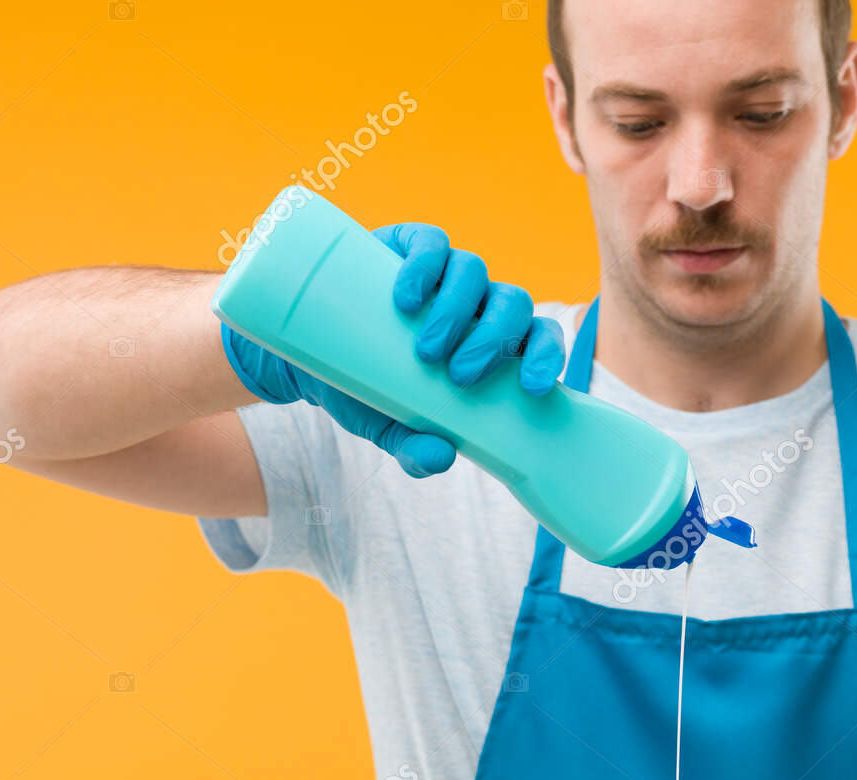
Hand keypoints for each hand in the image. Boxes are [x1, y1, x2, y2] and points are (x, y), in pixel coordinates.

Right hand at [220, 222, 564, 477]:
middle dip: (493, 340)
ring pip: (474, 271)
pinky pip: (432, 244)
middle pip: (512, 305)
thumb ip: (415, 451)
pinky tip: (409, 297)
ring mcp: (444, 273)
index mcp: (493, 345)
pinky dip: (427, 265)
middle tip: (459, 376)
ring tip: (426, 351)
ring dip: (459, 309)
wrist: (309, 360)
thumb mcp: (389, 429)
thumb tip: (443, 457)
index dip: (547, 355)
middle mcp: (477, 304)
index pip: (539, 339)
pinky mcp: (407, 247)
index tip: (532, 386)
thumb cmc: (366, 394)